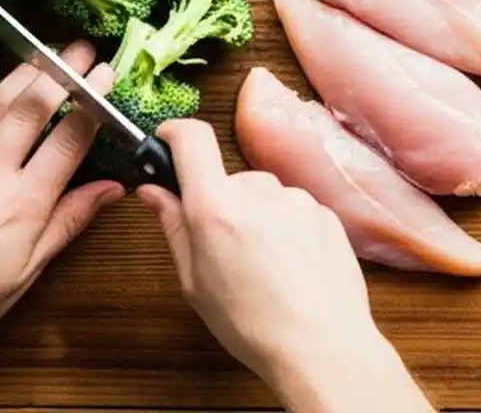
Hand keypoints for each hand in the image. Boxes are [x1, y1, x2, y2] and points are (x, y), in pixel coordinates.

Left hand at [0, 42, 123, 411]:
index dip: (91, 104)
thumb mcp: (27, 270)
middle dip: (60, 75)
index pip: (67, 139)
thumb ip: (69, 221)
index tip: (107, 78)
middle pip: (29, 110)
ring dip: (21, 79)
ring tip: (43, 56)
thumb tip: (110, 190)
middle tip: (80, 51)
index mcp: (21, 206)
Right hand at [139, 120, 433, 412]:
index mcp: (217, 208)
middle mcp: (259, 193)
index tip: (168, 142)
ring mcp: (297, 200)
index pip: (192, 139)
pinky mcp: (325, 212)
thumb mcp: (195, 282)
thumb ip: (174, 227)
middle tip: (223, 251)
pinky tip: (290, 268)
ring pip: (264, 196)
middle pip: (229, 179)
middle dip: (221, 204)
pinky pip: (294, 210)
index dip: (175, 134)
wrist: (322, 345)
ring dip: (257, 219)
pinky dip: (287, 230)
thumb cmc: (254, 325)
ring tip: (264, 268)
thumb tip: (155, 192)